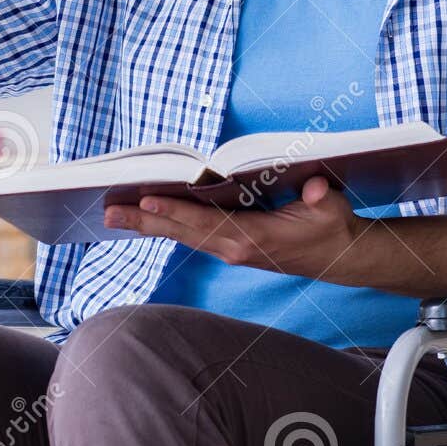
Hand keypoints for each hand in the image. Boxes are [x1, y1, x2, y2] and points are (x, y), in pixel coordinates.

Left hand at [104, 175, 366, 284]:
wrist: (339, 256)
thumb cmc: (332, 226)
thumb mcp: (332, 208)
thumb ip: (322, 197)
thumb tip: (313, 188)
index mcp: (255, 238)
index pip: (207, 222)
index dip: (176, 212)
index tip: (145, 202)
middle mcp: (236, 248)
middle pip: (183, 232)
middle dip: (145, 222)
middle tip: (107, 213)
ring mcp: (231, 251)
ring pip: (183, 236)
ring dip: (148, 226)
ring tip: (113, 215)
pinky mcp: (231, 248)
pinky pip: (192, 236)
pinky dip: (167, 225)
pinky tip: (145, 218)